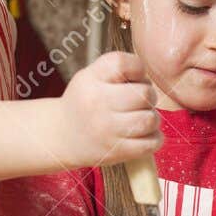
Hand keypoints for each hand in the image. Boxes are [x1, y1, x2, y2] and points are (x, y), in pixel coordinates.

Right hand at [54, 52, 160, 168]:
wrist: (61, 136)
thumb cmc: (85, 102)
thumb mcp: (90, 76)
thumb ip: (118, 68)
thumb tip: (149, 77)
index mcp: (90, 80)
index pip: (123, 64)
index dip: (138, 69)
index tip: (134, 79)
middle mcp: (97, 103)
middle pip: (144, 94)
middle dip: (148, 96)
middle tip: (139, 102)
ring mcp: (107, 130)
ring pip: (150, 119)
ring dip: (152, 118)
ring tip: (141, 118)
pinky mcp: (116, 151)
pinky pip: (151, 143)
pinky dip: (154, 139)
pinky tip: (143, 134)